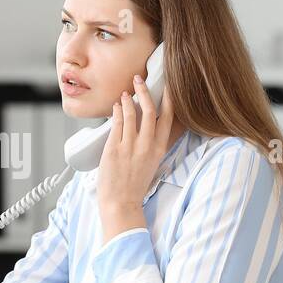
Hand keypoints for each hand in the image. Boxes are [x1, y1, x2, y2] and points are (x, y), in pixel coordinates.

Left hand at [97, 73, 174, 217]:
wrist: (121, 203)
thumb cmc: (135, 185)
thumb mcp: (151, 163)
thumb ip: (151, 144)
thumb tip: (147, 125)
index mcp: (159, 149)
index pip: (168, 118)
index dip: (168, 99)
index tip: (167, 86)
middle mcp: (147, 146)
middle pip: (150, 110)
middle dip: (144, 91)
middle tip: (139, 79)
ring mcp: (130, 146)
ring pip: (131, 114)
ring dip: (127, 100)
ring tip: (125, 92)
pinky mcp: (114, 149)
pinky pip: (116, 124)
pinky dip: (116, 112)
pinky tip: (115, 106)